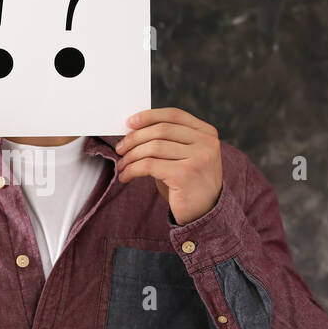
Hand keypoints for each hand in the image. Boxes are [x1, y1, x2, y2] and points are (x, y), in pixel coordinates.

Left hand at [114, 108, 222, 225]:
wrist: (204, 214)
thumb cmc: (188, 184)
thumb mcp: (184, 157)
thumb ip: (169, 141)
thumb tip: (133, 130)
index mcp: (207, 133)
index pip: (174, 115)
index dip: (149, 116)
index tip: (130, 122)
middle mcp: (206, 143)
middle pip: (161, 130)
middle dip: (135, 138)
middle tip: (120, 148)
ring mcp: (198, 158)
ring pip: (153, 147)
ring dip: (131, 156)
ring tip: (122, 165)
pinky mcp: (185, 174)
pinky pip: (149, 165)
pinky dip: (132, 169)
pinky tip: (126, 176)